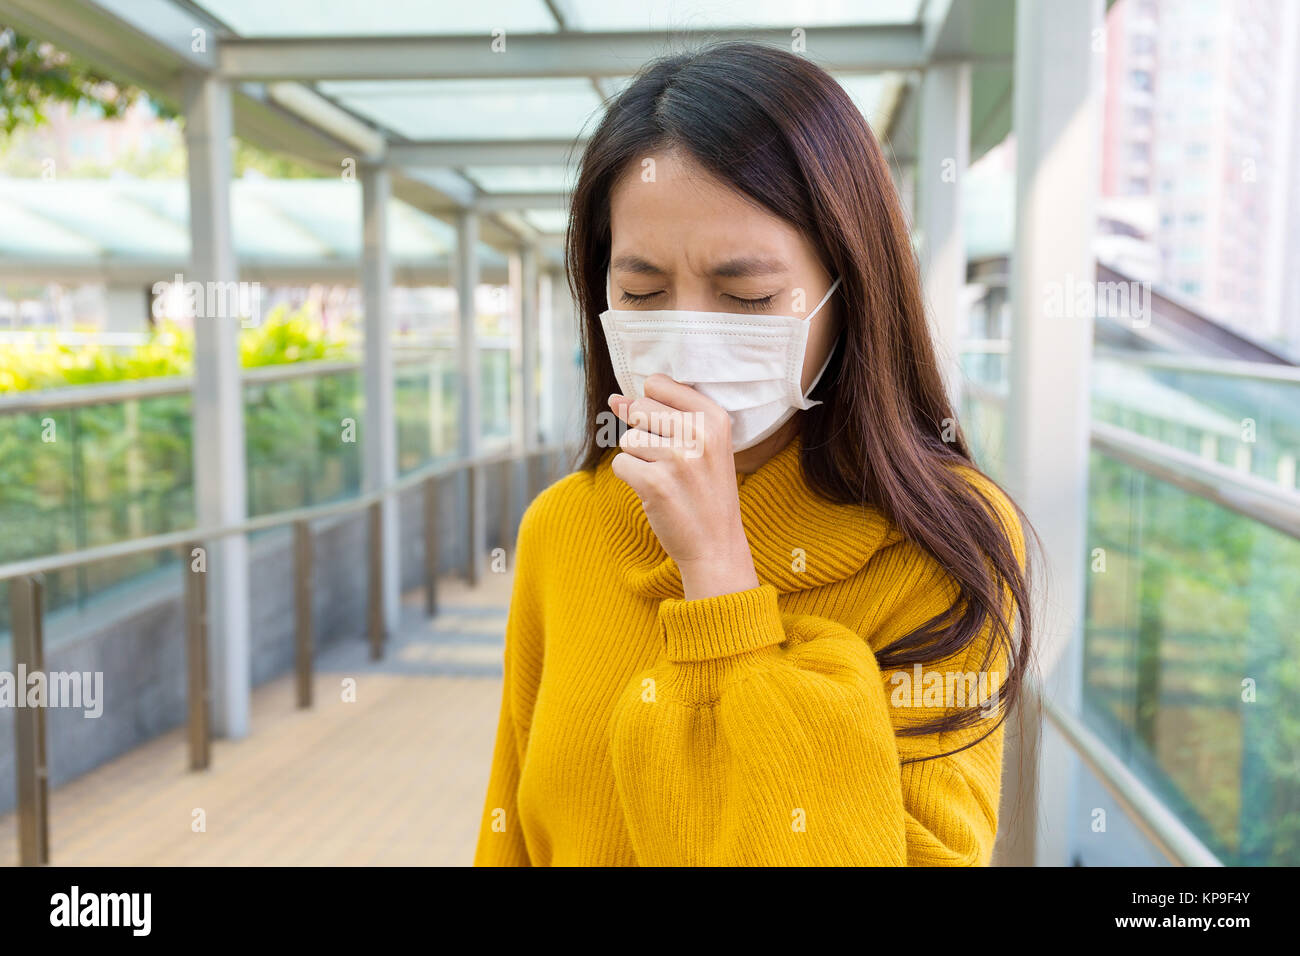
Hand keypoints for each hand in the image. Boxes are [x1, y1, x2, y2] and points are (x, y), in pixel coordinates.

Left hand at [608, 374, 759, 599]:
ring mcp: (676, 458)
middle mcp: (698, 433)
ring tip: (667, 479)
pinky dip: (631, 479)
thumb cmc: (705, 492)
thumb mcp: (698, 446)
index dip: (652, 406)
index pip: (658, 384)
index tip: (669, 431)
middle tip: (671, 462)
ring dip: (639, 460)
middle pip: (639, 409)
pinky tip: (655, 493)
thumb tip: (615, 399)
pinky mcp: (654, 483)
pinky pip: (620, 464)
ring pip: (627, 439)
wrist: (716, 545)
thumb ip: (659, 416)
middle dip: (644, 434)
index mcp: (714, 417)